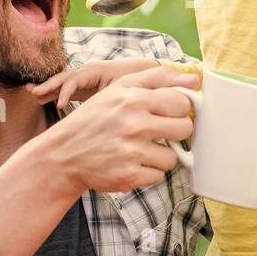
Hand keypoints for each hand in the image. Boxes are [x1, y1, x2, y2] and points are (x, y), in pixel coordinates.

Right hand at [33, 65, 198, 194]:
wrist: (64, 154)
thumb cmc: (94, 119)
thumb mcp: (118, 89)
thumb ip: (154, 79)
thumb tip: (192, 80)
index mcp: (134, 100)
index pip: (181, 103)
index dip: (176, 109)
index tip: (165, 114)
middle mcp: (134, 125)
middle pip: (184, 129)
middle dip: (174, 132)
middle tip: (158, 133)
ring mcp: (132, 153)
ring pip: (172, 157)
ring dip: (160, 156)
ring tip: (140, 150)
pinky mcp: (129, 176)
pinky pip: (158, 176)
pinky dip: (148, 173)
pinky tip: (132, 164)